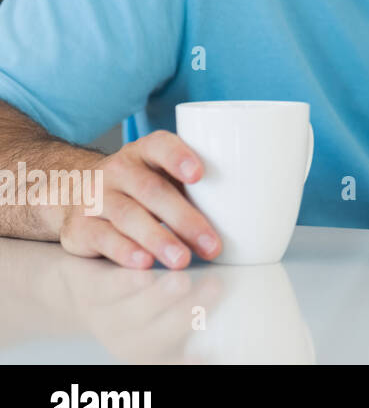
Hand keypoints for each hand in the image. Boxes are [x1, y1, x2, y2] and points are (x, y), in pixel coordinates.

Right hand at [56, 130, 221, 268]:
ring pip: (129, 216)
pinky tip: (144, 262)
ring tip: (183, 259)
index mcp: (145, 151)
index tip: (200, 174)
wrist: (81, 196)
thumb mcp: (166, 177)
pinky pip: (104, 238)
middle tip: (211, 244)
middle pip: (152, 190)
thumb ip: (198, 188)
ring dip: (159, 239)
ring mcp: (96, 197)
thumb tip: (248, 217)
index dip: (179, 157)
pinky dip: (126, 251)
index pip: (161, 145)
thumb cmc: (143, 188)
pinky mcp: (81, 227)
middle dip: (185, 219)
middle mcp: (118, 170)